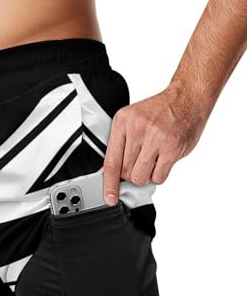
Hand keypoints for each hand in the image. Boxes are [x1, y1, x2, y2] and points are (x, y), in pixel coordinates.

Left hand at [102, 85, 207, 204]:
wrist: (188, 97)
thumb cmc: (160, 111)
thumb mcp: (131, 121)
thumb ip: (119, 146)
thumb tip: (107, 173)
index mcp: (122, 122)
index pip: (111, 161)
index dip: (109, 184)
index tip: (109, 198)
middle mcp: (137, 129)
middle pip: (125, 172)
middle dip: (131, 174)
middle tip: (141, 162)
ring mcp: (155, 138)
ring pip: (140, 177)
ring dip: (145, 176)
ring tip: (152, 160)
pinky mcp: (172, 147)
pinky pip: (158, 177)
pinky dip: (159, 175)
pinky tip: (162, 160)